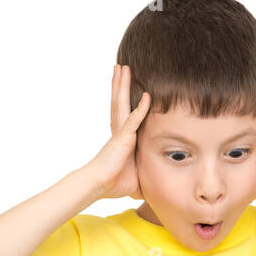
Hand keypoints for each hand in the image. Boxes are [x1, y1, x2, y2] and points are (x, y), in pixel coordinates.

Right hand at [87, 64, 150, 199]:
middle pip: (120, 102)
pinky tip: (146, 96)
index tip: (128, 86)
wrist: (100, 185)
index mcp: (122, 138)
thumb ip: (146, 177)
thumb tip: (156, 188)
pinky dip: (141, 108)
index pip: (126, 113)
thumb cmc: (114, 183)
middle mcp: (119, 131)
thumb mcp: (136, 179)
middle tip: (121, 67)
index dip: (126, 98)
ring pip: (122, 103)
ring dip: (123, 85)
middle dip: (120, 84)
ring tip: (123, 68)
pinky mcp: (123, 138)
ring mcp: (120, 132)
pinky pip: (134, 120)